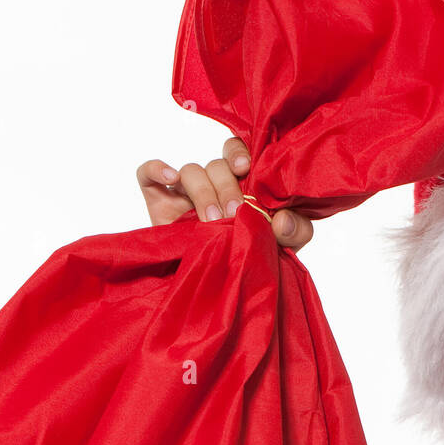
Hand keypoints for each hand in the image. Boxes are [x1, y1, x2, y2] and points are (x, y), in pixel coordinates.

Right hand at [137, 137, 313, 251]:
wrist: (216, 292)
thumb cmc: (248, 261)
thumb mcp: (282, 248)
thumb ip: (295, 231)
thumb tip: (283, 219)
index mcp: (241, 184)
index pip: (238, 152)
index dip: (239, 153)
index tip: (245, 169)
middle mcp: (213, 184)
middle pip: (216, 165)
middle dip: (226, 187)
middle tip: (232, 214)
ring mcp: (185, 193)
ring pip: (191, 171)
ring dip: (202, 192)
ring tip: (210, 221)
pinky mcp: (159, 204)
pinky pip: (148, 175)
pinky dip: (156, 169)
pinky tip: (170, 178)